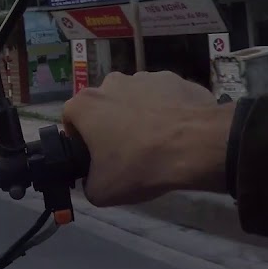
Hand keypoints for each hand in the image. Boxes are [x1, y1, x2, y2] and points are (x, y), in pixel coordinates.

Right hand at [62, 72, 232, 206]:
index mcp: (85, 104)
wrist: (197, 147)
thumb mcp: (101, 191)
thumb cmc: (140, 165)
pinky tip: (179, 131)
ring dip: (140, 115)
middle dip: (111, 124)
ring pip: (135, 99)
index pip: (70, 119)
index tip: (96, 156)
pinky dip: (167, 110)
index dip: (81, 140)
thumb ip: (87, 183)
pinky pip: (164, 97)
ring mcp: (145, 77)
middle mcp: (110, 83)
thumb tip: (94, 179)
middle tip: (129, 151)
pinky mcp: (175, 79)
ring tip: (158, 141)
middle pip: (103, 106)